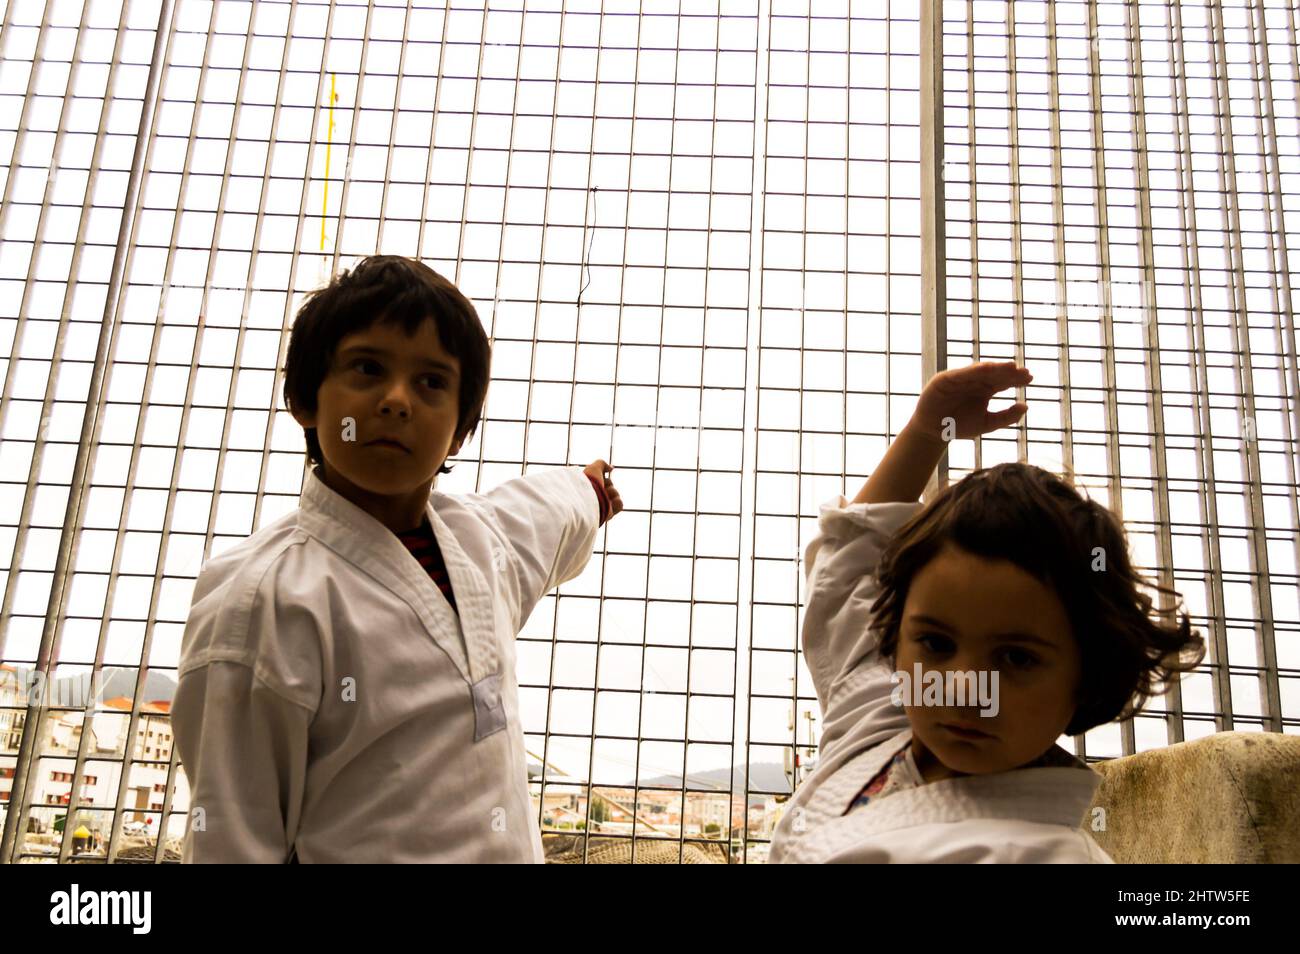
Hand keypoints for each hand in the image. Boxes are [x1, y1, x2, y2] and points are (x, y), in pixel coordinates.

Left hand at [583, 459, 623, 517]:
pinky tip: (610, 502)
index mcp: (591, 488)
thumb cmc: (588, 483)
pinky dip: (617, 502)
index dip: (603, 478)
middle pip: (611, 486)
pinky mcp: (609, 514)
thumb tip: (611, 468)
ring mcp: (603, 505)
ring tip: (603, 496)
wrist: (587, 500)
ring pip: (616, 495)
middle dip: (608, 485)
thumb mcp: (594, 468)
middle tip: (600, 488)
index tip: (596, 479)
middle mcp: (596, 497)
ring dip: (612, 493)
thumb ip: (602, 464)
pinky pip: (620, 505)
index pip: (605, 480)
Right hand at [907, 360, 1031, 445]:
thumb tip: (1026, 406)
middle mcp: (974, 382)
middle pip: (994, 374)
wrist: (933, 433)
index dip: (1016, 379)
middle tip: (1023, 371)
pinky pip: (960, 374)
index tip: (1030, 378)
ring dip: (994, 368)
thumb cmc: (958, 426)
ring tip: (1009, 367)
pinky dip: (972, 370)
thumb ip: (1006, 417)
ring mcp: (960, 379)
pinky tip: (986, 368)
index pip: (1004, 381)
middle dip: (1008, 372)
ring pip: (979, 371)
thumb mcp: (987, 424)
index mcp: (985, 390)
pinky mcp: (945, 380)